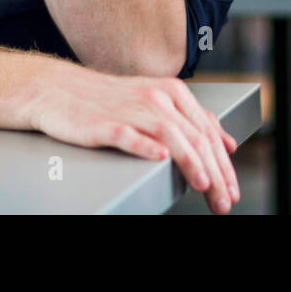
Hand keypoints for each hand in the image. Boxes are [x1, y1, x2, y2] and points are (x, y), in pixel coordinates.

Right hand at [26, 66, 240, 213]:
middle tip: (224, 200)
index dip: (224, 164)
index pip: (207, 132)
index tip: (232, 190)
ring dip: (191, 162)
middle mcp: (156, 97)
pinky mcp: (104, 123)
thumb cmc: (108, 101)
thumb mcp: (156, 103)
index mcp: (172, 92)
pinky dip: (147, 146)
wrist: (59, 90)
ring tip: (203, 185)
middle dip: (214, 173)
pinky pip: (129, 134)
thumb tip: (227, 143)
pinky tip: (161, 158)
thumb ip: (191, 121)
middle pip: (193, 137)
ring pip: (170, 135)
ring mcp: (130, 109)